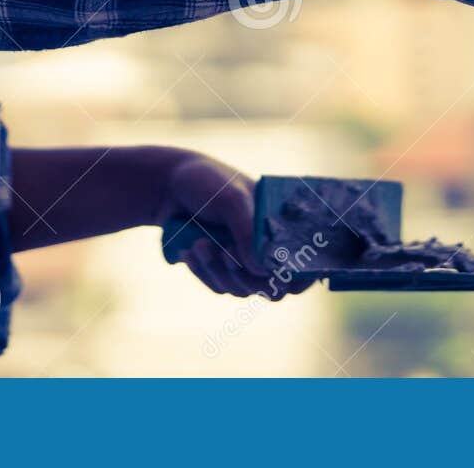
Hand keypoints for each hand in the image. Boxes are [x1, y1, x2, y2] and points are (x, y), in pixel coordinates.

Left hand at [158, 154, 311, 298]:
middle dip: (248, 277)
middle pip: (274, 288)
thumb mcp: (232, 199)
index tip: (281, 278)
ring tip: (200, 243)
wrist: (169, 186)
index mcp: (281, 224)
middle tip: (226, 252)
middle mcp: (268, 247)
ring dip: (219, 271)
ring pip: (243, 290)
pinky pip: (219, 287)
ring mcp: (244, 261)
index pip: (304, 262)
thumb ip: (248, 233)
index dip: (300, 277)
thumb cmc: (208, 183)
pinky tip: (190, 251)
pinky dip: (204, 272)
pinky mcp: (221, 270)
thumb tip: (261, 271)